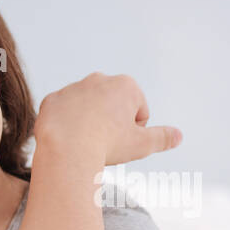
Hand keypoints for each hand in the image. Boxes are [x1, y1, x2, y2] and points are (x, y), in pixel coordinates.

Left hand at [35, 72, 181, 165]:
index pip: (136, 111)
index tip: (120, 141)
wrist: (66, 150)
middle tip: (102, 142)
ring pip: (85, 109)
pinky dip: (63, 126)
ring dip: (86, 123)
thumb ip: (163, 138)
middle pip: (110, 107)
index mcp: (125, 85)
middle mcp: (98, 80)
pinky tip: (65, 138)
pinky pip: (61, 114)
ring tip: (82, 141)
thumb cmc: (106, 145)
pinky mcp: (51, 100)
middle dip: (109, 123)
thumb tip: (178, 136)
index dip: (132, 131)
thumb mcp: (142, 144)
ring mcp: (72, 88)